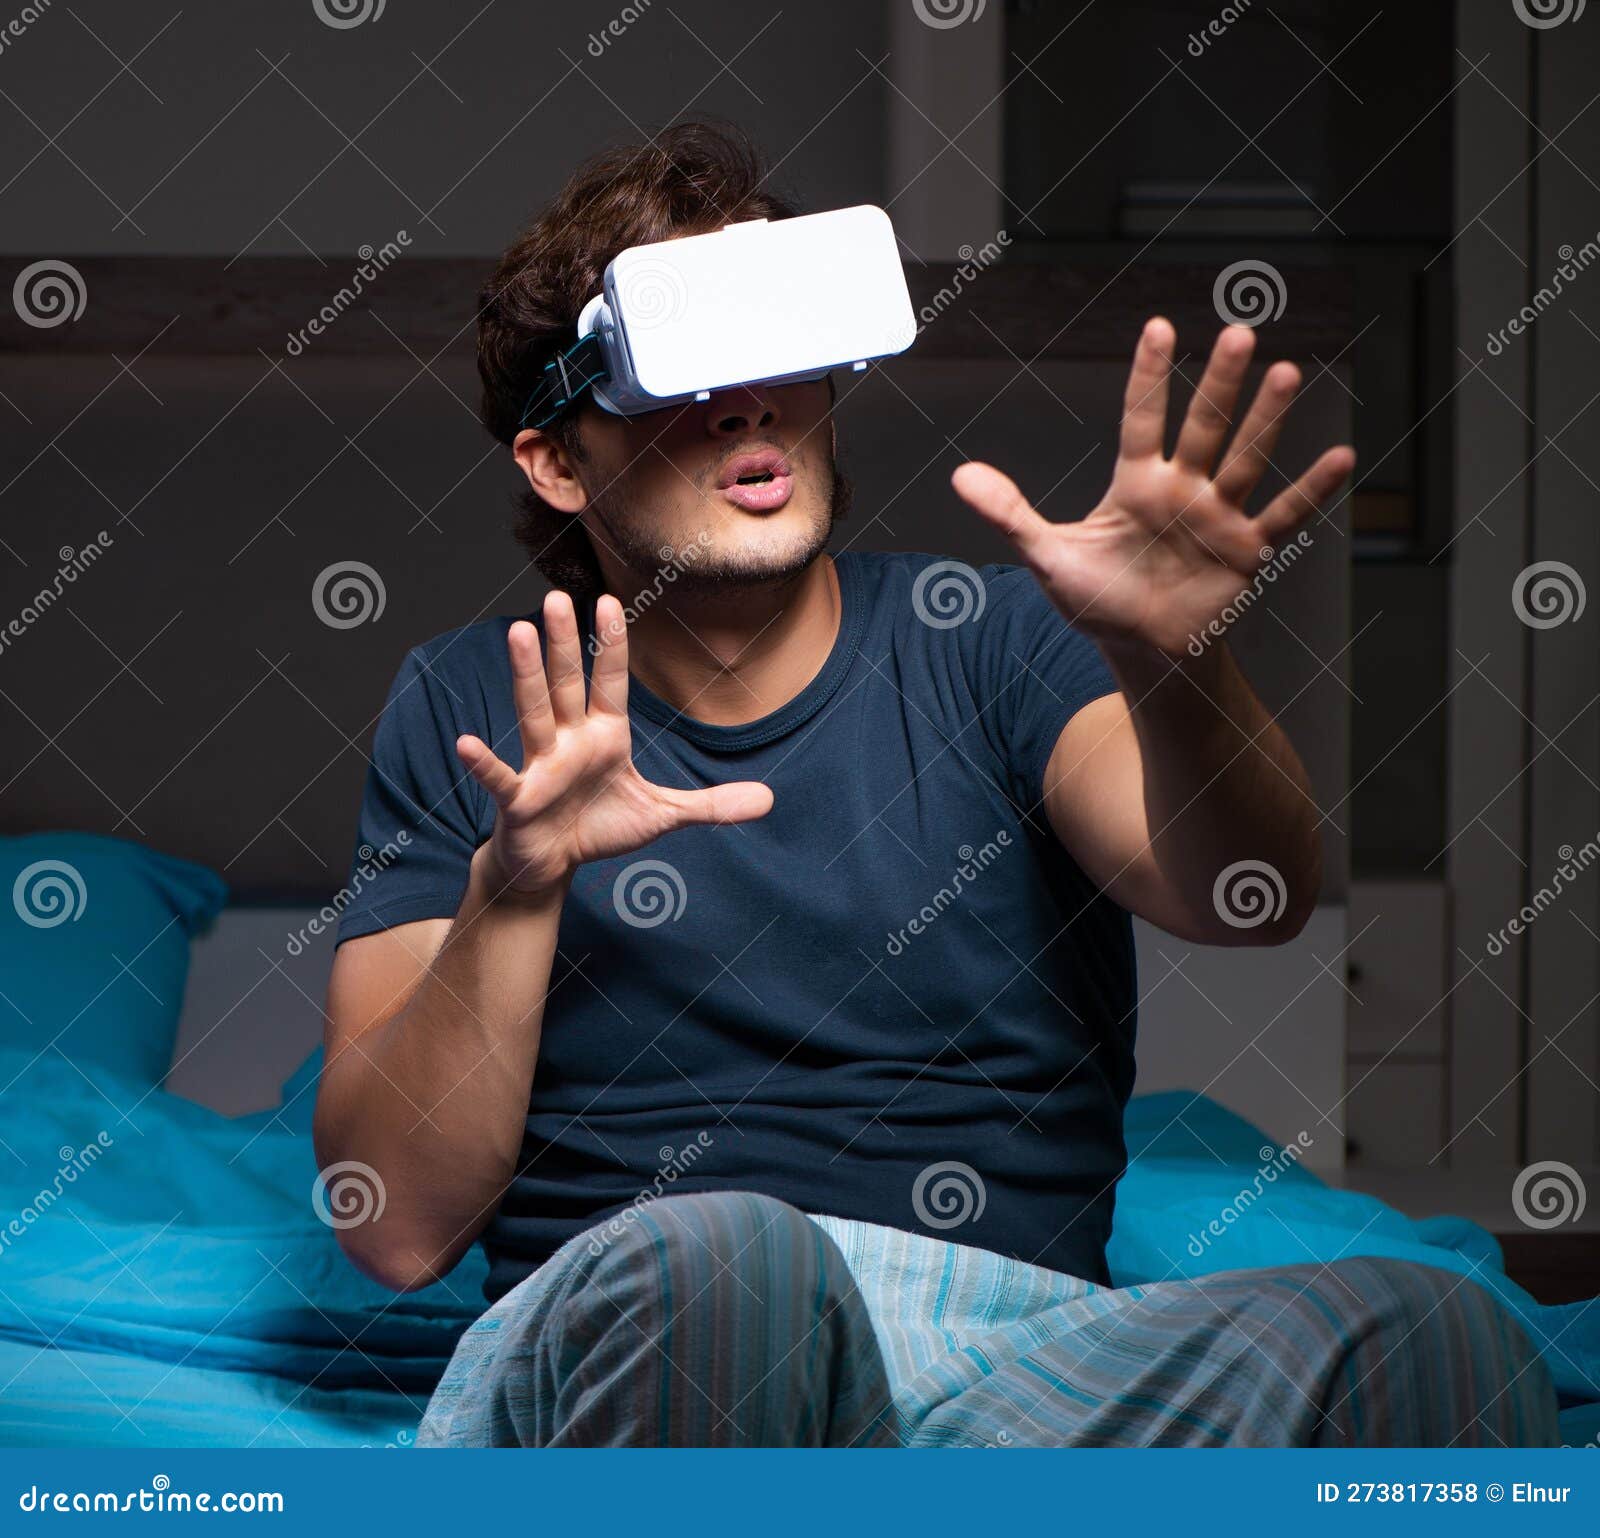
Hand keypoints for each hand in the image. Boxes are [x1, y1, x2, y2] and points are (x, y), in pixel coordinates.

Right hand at [455, 591, 772, 898]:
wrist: (551, 865)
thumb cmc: (600, 828)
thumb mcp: (663, 816)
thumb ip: (712, 804)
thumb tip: (769, 799)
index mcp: (605, 735)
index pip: (610, 682)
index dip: (611, 645)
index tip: (611, 601)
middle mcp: (570, 740)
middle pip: (567, 684)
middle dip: (564, 643)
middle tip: (554, 597)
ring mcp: (541, 766)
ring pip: (535, 713)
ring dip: (527, 676)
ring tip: (517, 633)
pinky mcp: (520, 800)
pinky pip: (501, 778)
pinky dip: (483, 764)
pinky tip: (466, 744)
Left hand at [951, 318, 1355, 659]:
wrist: (1142, 651)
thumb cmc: (1095, 600)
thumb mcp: (1046, 556)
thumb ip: (1009, 513)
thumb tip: (959, 476)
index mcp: (1135, 484)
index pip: (1141, 418)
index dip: (1148, 376)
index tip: (1158, 327)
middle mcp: (1182, 488)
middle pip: (1202, 426)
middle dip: (1218, 383)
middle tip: (1236, 332)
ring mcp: (1218, 516)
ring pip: (1244, 458)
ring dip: (1265, 419)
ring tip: (1286, 371)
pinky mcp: (1246, 550)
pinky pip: (1282, 516)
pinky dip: (1310, 490)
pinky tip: (1341, 456)